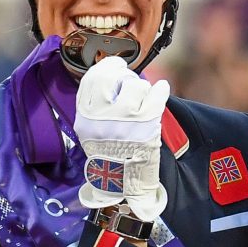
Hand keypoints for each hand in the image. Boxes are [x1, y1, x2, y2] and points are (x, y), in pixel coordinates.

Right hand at [75, 57, 170, 221]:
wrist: (122, 182)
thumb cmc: (109, 153)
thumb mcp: (90, 131)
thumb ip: (94, 106)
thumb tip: (109, 75)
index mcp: (86, 117)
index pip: (92, 80)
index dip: (106, 67)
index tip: (115, 65)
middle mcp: (103, 117)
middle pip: (113, 77)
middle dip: (123, 73)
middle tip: (130, 76)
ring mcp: (125, 119)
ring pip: (136, 85)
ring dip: (143, 86)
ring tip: (144, 95)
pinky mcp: (146, 124)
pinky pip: (156, 95)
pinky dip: (161, 89)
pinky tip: (161, 88)